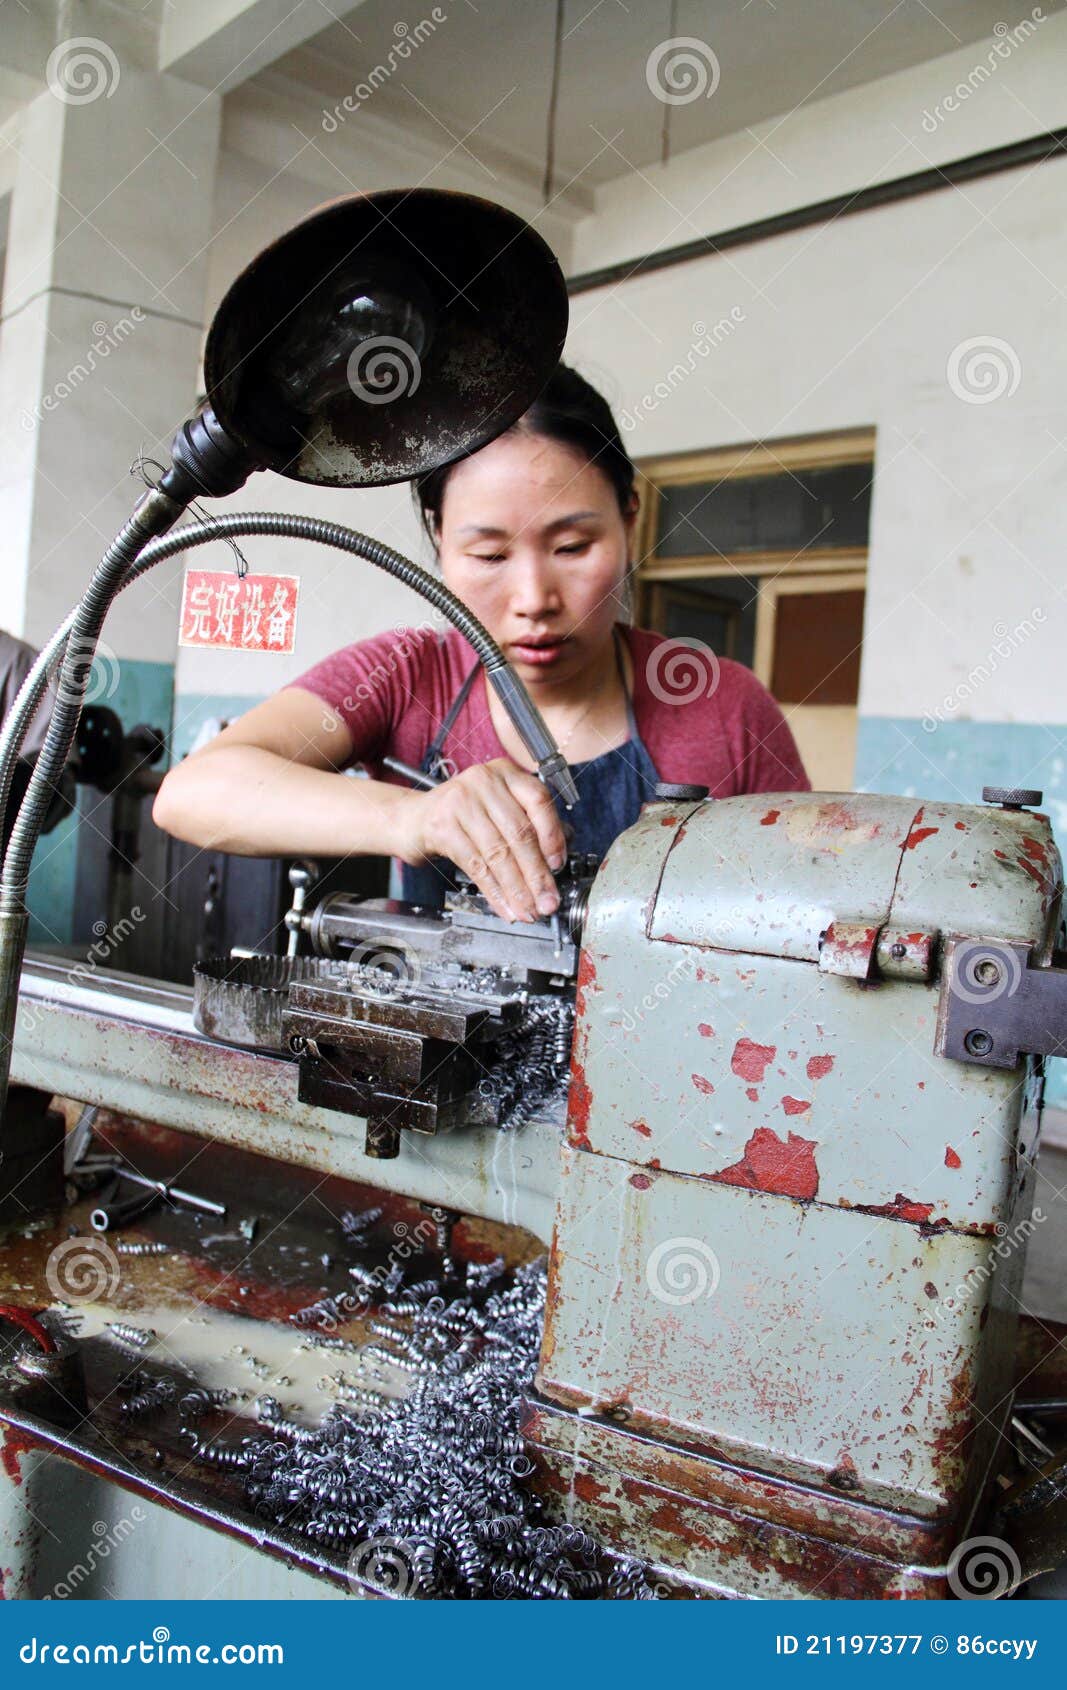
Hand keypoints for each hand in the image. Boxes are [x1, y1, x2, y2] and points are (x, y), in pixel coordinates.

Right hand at [396, 758, 566, 922]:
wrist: (410, 819)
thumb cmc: (459, 817)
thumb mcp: (494, 810)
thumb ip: (524, 826)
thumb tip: (553, 865)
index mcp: (505, 773)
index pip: (539, 801)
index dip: (553, 836)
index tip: (558, 865)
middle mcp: (484, 781)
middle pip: (520, 832)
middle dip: (537, 874)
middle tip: (547, 901)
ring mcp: (460, 800)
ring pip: (499, 853)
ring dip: (517, 888)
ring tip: (528, 910)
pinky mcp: (442, 825)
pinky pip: (476, 865)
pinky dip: (493, 891)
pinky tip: (504, 906)